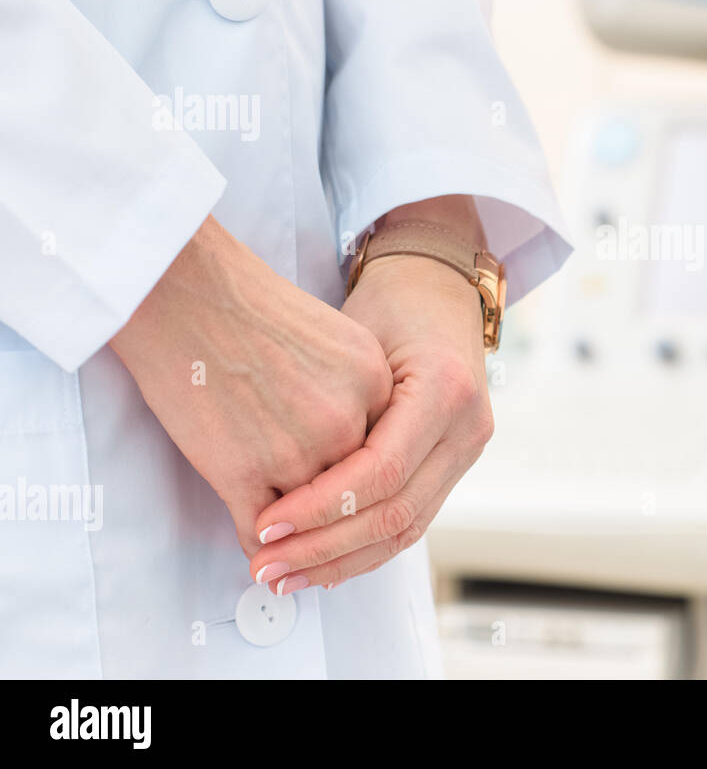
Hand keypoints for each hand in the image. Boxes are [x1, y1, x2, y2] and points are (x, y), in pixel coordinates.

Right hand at [110, 216, 392, 556]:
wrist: (183, 288)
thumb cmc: (249, 304)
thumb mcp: (334, 337)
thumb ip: (357, 390)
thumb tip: (358, 444)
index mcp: (378, 383)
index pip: (387, 451)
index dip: (368, 481)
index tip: (355, 500)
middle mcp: (349, 420)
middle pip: (357, 490)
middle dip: (340, 522)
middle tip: (326, 541)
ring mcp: (299, 450)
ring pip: (313, 519)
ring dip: (300, 542)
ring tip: (287, 552)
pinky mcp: (243, 472)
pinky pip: (259, 532)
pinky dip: (258, 547)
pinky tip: (256, 548)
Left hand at [247, 251, 492, 593]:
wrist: (438, 288)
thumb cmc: (390, 303)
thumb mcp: (353, 340)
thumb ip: (330, 412)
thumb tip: (276, 486)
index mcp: (446, 390)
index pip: (381, 473)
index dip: (320, 508)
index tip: (267, 525)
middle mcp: (468, 427)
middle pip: (395, 513)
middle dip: (325, 548)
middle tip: (267, 565)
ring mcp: (468, 449)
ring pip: (407, 530)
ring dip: (343, 561)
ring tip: (286, 577)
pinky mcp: (456, 463)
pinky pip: (411, 520)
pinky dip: (365, 548)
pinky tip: (323, 565)